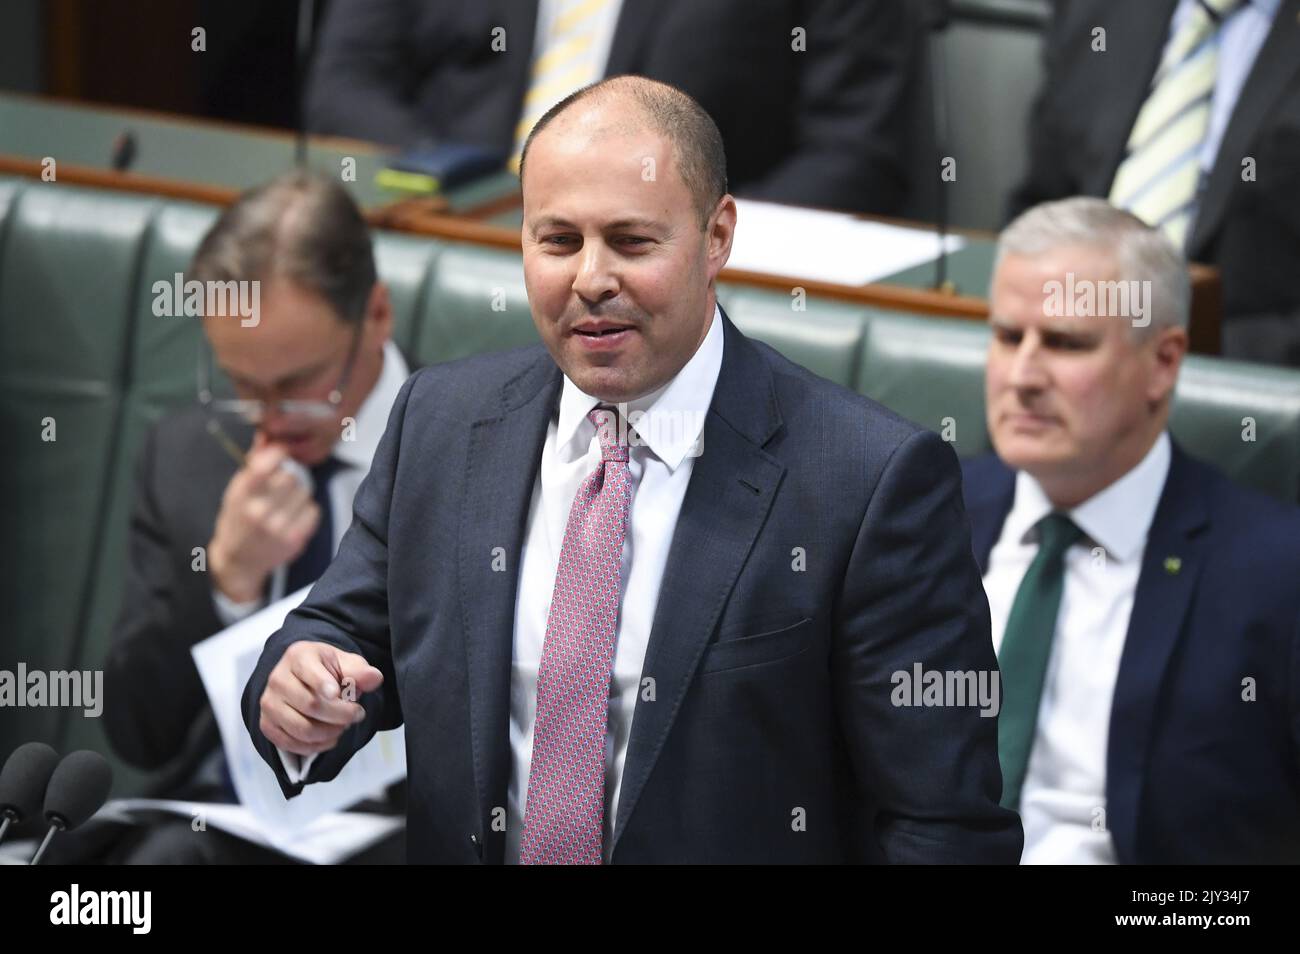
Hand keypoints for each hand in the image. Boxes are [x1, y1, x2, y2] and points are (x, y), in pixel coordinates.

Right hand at [208, 432, 318, 602]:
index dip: (278, 453)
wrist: (238, 561)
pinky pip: (313, 511)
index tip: (282, 451)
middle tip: (281, 485)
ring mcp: (277, 528)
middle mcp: (257, 511)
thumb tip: (267, 434)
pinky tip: (292, 515)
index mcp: (241, 495)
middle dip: (289, 476)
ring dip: (298, 494)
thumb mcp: (236, 491)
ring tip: (284, 503)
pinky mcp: (293, 540)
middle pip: (290, 477)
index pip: (264, 465)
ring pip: (304, 493)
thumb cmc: (237, 520)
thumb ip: (253, 463)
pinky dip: (307, 510)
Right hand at [258, 642, 382, 756]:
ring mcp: (269, 703)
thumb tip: (374, 678)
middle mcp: (278, 678)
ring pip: (302, 729)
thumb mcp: (346, 663)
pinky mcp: (266, 724)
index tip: (343, 696)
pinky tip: (329, 738)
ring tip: (343, 726)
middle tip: (357, 714)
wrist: (303, 678)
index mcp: (298, 656)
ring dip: (330, 733)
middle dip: (341, 715)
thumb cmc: (328, 670)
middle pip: (311, 706)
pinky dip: (315, 747)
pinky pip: (291, 744)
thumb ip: (360, 671)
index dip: (327, 688)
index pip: (312, 675)